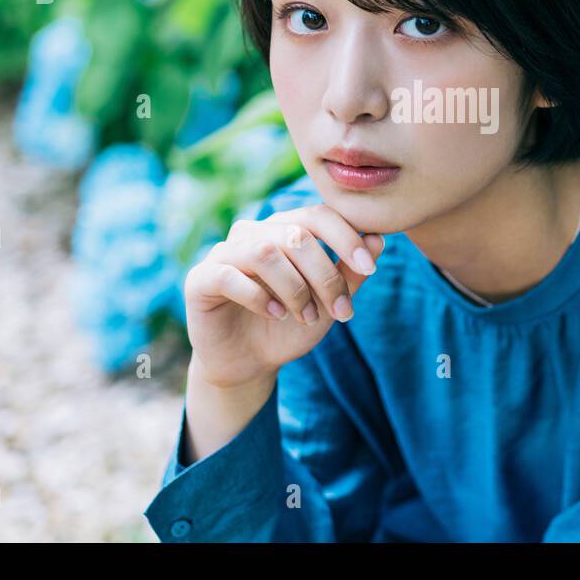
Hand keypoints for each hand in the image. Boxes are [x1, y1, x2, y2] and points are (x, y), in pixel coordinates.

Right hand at [183, 203, 385, 388]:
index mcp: (286, 230)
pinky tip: (275, 314)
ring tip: (306, 317)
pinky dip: (257, 295)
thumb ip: (350, 273)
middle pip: (296, 235)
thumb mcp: (328, 303)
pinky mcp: (201, 279)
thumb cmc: (290, 326)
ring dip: (294, 288)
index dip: (347, 237)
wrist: (249, 364)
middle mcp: (255, 233)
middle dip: (325, 275)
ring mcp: (224, 253)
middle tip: (340, 312)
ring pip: (265, 251)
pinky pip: (229, 275)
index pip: (319, 215)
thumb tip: (379, 238)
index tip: (370, 266)